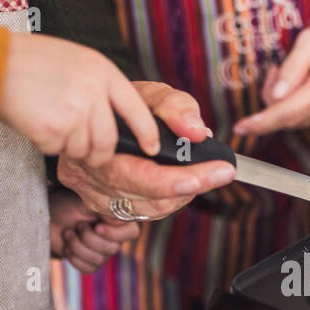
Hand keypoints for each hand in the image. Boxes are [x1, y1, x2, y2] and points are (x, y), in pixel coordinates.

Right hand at [0, 32, 160, 167]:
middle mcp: (93, 90)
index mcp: (102, 70)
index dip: (146, 132)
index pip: (136, 108)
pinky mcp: (55, 128)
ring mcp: (76, 109)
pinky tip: (35, 122)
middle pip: (109, 141)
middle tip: (84, 150)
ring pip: (84, 150)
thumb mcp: (73, 61)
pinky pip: (59, 150)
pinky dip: (47, 143)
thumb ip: (97, 85)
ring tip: (50, 122)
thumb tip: (114, 119)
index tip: (151, 148)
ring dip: (68, 146)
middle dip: (98, 153)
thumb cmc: (29, 61)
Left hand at [49, 186, 137, 274]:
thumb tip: (119, 218)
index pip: (132, 233)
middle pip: (112, 249)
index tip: (97, 226)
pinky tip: (67, 247)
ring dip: (77, 246)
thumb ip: (103, 208)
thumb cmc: (68, 205)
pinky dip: (74, 258)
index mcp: (118, 221)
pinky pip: (88, 269)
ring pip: (98, 260)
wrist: (49, 218)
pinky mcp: (89, 263)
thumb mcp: (85, 202)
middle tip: (78, 225)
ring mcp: (102, 252)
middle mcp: (114, 238)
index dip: (115, 233)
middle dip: (89, 238)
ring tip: (68, 232)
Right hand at [57, 81, 235, 219]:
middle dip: (189, 188)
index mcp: (100, 146)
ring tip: (201, 176)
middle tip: (221, 173)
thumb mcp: (149, 93)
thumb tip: (198, 132)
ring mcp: (89, 193)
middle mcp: (88, 176)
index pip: (144, 176)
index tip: (221, 171)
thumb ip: (175, 107)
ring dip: (178, 197)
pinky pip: (135, 216)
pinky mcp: (96, 203)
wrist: (94, 114)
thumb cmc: (122, 102)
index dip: (181, 180)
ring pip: (144, 212)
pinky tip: (177, 187)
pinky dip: (162, 203)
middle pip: (147, 200)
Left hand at [233, 1, 309, 136]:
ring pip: (298, 121)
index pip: (289, 112)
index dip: (262, 122)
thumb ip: (294, 66)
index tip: (241, 128)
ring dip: (287, 102)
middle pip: (289, 118)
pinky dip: (301, 107)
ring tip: (297, 73)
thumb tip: (276, 97)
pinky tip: (309, 86)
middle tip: (276, 70)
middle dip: (273, 100)